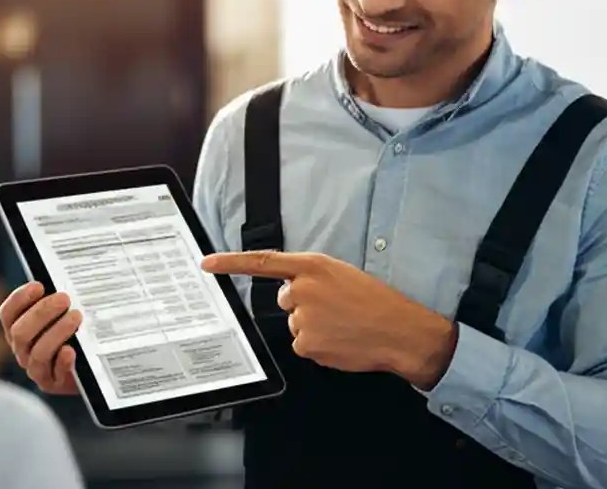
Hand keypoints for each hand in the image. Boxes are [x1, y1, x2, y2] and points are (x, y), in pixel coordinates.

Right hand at [0, 281, 81, 394]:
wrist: (92, 365)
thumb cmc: (75, 331)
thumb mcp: (63, 313)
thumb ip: (57, 300)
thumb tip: (65, 278)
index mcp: (18, 329)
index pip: (7, 314)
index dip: (19, 299)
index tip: (39, 286)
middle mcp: (22, 350)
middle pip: (21, 332)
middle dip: (42, 312)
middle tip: (64, 299)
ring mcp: (36, 369)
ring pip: (38, 353)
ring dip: (57, 332)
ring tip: (76, 316)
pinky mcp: (53, 383)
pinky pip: (54, 374)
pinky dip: (62, 361)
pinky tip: (71, 350)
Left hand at [201, 251, 456, 388]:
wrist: (399, 330)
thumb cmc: (376, 301)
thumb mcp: (342, 274)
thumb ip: (311, 278)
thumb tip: (291, 293)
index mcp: (313, 266)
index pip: (262, 262)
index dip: (230, 263)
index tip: (206, 264)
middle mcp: (303, 289)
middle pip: (285, 299)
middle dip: (304, 305)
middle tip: (335, 308)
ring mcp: (304, 318)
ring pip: (295, 324)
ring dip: (314, 326)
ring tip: (343, 324)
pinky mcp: (307, 343)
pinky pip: (303, 345)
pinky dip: (318, 345)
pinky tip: (340, 340)